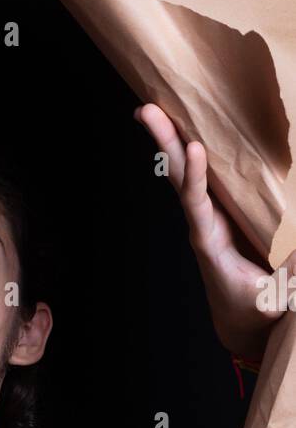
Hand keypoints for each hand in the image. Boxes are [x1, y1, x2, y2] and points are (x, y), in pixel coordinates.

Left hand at [134, 102, 295, 362]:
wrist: (239, 319)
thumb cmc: (254, 309)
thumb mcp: (270, 300)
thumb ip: (286, 281)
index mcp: (210, 244)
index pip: (198, 205)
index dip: (194, 178)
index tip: (193, 150)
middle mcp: (203, 223)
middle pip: (180, 178)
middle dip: (165, 144)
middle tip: (145, 111)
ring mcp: (210, 214)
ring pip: (186, 173)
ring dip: (170, 140)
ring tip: (151, 108)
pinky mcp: (221, 211)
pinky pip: (205, 177)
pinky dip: (193, 151)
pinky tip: (185, 125)